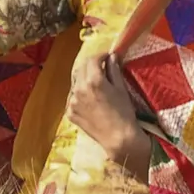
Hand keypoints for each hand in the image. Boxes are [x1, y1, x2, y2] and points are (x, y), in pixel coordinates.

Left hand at [67, 52, 154, 175]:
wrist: (118, 137)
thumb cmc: (124, 112)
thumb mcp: (121, 89)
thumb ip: (113, 70)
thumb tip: (111, 56)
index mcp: (93, 81)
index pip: (92, 60)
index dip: (100, 56)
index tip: (106, 57)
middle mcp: (79, 89)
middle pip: (81, 69)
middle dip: (91, 65)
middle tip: (100, 66)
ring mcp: (72, 102)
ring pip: (75, 83)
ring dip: (84, 79)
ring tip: (96, 83)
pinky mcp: (69, 112)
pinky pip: (73, 98)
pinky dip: (80, 94)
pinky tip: (90, 98)